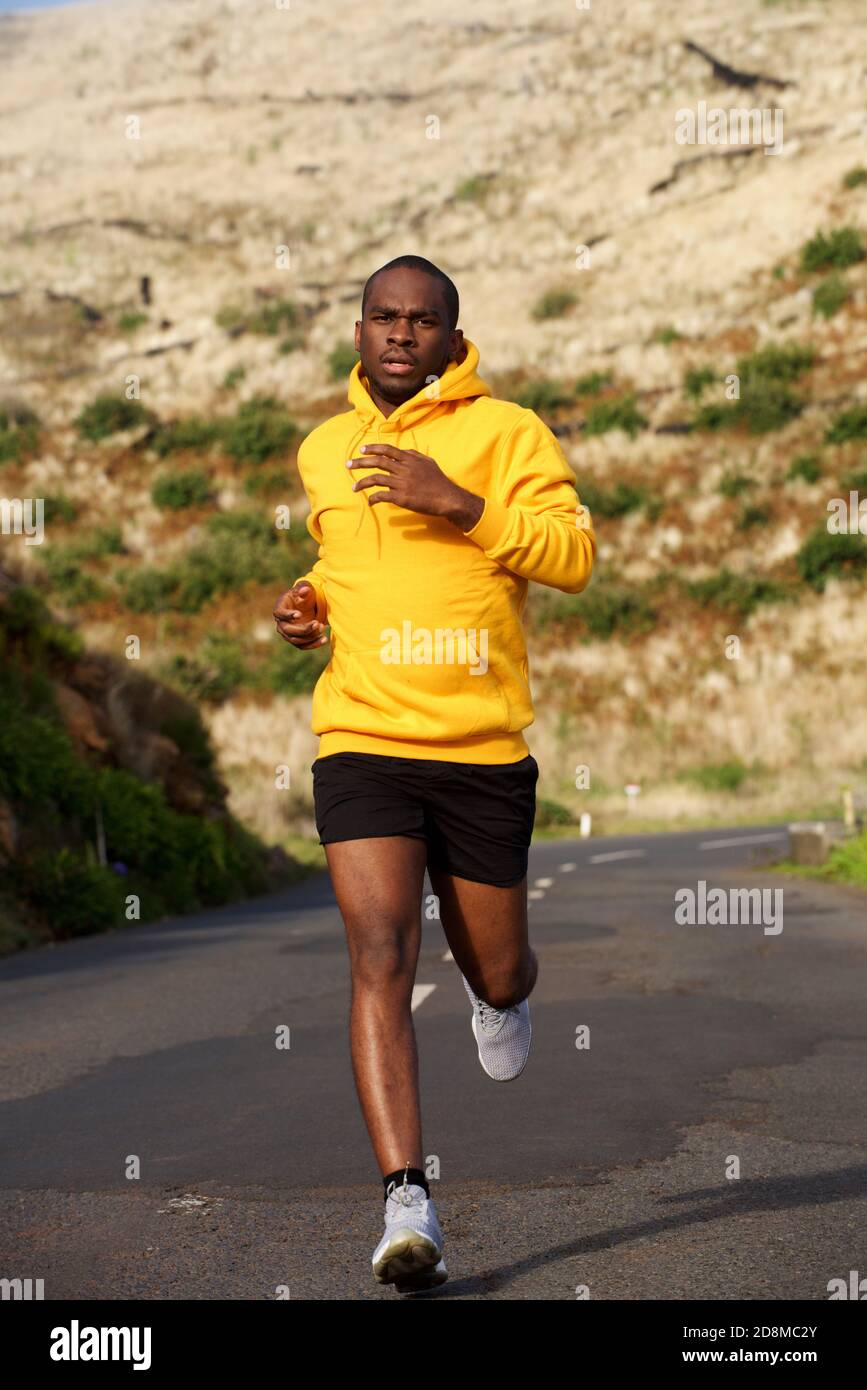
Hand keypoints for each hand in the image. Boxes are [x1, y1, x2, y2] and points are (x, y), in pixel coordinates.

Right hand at [273, 582, 328, 648]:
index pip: (279, 613)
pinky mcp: (296, 640)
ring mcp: (287, 633)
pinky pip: (303, 646)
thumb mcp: (303, 589)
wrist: (304, 606)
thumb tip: (305, 590)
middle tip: (317, 622)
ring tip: (322, 627)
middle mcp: (281, 623)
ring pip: (296, 640)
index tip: (299, 614)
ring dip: (310, 636)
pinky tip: (324, 639)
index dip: (288, 615)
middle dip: (303, 629)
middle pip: (288, 630)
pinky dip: (313, 644)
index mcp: (279, 608)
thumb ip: (303, 588)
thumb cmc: (302, 595)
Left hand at [347, 444, 483, 530]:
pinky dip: (373, 498)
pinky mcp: (401, 497)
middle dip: (360, 462)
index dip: (372, 449)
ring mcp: (402, 483)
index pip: (387, 450)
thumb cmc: (439, 480)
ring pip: (376, 479)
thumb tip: (403, 452)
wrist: (447, 498)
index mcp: (409, 459)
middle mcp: (404, 469)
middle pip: (377, 462)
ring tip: (354, 488)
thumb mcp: (428, 462)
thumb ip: (414, 455)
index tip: (361, 450)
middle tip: (348, 465)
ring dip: (362, 483)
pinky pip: (382, 496)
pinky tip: (370, 501)